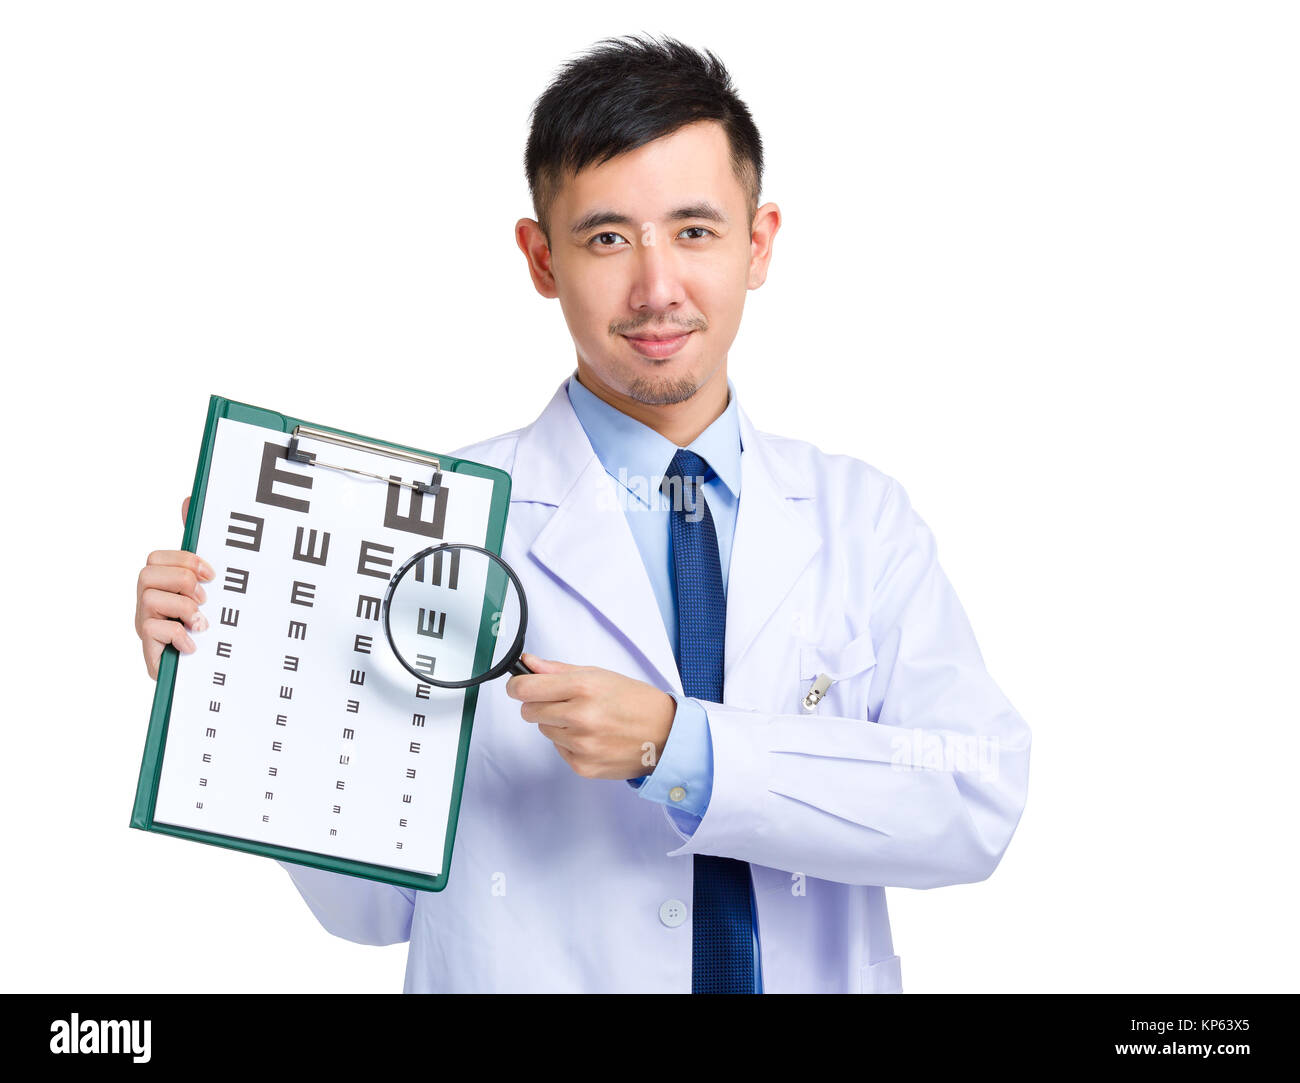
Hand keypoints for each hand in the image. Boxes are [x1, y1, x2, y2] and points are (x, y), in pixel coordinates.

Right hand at [134, 496, 215, 679]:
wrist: (211, 673)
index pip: (157, 558)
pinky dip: (179, 634)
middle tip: (204, 599)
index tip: (212, 574)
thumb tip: (188, 499)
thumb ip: (200, 551)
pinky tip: (194, 644)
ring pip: (150, 598)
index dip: (185, 561)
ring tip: (202, 623)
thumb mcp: (213, 586)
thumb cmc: (210, 623)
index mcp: (164, 585)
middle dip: (182, 581)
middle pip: (147, 573)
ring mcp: (146, 625)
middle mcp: (148, 602)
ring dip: (184, 608)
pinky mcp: (149, 648)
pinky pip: (153, 629)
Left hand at [506, 654, 676, 779]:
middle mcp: (580, 717)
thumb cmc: (636, 701)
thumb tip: (528, 663)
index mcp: (583, 688)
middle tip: (565, 702)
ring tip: (588, 720)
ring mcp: (581, 745)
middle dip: (540, 704)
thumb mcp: (599, 675)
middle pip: (529, 711)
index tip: (521, 685)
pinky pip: (559, 750)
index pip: (525, 689)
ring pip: (544, 730)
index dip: (518, 686)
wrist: (666, 735)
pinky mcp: (583, 766)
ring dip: (558, 724)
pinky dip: (570, 743)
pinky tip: (594, 737)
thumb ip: (558, 670)